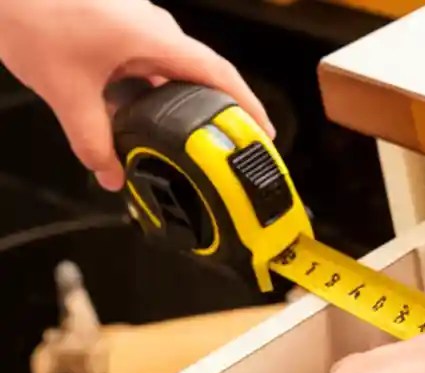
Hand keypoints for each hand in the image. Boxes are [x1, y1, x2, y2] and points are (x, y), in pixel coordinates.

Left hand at [0, 0, 271, 190]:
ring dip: (177, 104)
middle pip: (201, 76)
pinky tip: (133, 114)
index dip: (249, 108)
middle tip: (226, 148)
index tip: (264, 135)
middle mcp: (153, 28)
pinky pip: (145, 63)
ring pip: (169, 71)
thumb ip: (92, 140)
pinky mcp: (114, 26)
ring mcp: (134, 24)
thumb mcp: (65, 90)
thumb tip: (109, 173)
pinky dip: (149, 91)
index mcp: (155, 37)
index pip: (220, 75)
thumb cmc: (29, 9)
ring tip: (179, 140)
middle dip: (216, 113)